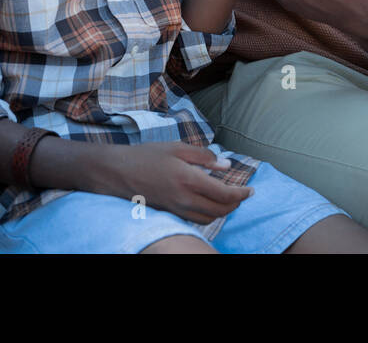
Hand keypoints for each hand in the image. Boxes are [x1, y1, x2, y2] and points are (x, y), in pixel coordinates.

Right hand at [96, 142, 253, 224]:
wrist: (117, 172)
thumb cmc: (146, 155)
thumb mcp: (177, 147)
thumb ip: (204, 157)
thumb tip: (226, 165)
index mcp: (189, 179)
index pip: (224, 194)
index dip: (241, 194)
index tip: (251, 190)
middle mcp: (184, 199)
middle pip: (220, 210)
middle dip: (235, 204)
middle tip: (242, 194)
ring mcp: (176, 209)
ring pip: (208, 218)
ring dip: (222, 211)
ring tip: (228, 199)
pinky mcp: (169, 213)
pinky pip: (195, 220)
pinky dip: (208, 214)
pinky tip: (208, 203)